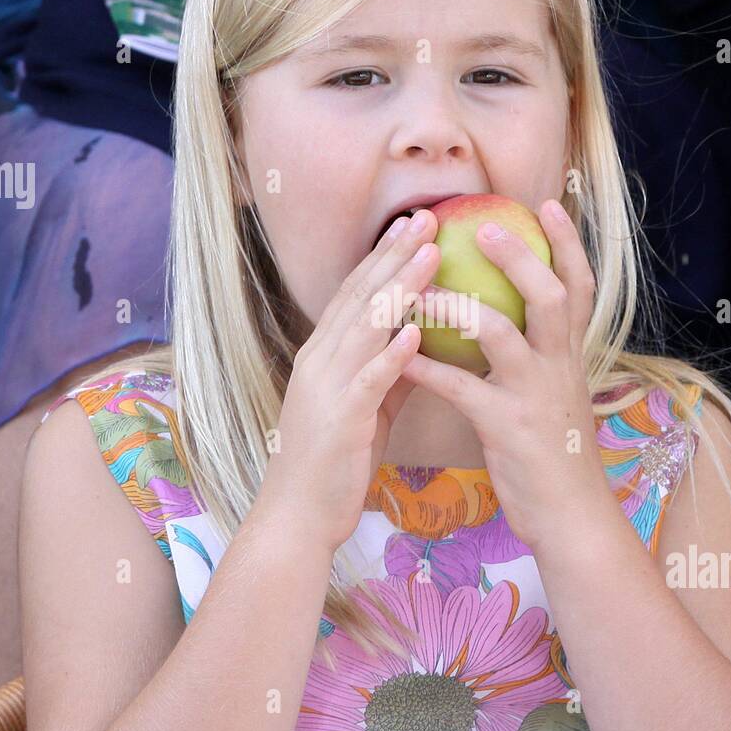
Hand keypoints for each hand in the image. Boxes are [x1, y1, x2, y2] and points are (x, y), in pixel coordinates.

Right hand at [258, 208, 440, 552]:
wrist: (299, 515)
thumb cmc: (334, 462)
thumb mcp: (365, 406)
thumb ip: (388, 370)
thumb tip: (419, 338)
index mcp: (324, 354)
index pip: (357, 292)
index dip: (386, 255)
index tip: (416, 223)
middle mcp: (320, 360)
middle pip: (361, 296)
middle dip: (395, 253)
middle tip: (428, 216)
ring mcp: (327, 387)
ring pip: (366, 327)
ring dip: (399, 288)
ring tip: (431, 254)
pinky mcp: (341, 420)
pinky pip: (369, 380)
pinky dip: (392, 353)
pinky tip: (415, 330)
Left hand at [401, 198, 604, 551]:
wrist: (571, 517)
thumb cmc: (555, 456)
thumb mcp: (557, 395)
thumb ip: (541, 357)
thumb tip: (516, 322)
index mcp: (570, 355)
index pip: (580, 286)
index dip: (568, 244)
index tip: (547, 204)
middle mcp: (559, 366)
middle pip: (550, 294)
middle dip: (519, 255)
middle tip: (484, 223)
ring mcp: (535, 395)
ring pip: (501, 332)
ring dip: (458, 304)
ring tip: (421, 286)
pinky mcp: (508, 428)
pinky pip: (462, 388)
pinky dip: (427, 368)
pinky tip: (398, 356)